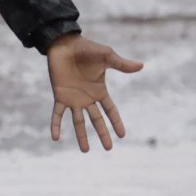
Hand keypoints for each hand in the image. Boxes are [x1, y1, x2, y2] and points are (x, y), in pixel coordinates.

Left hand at [45, 33, 143, 152]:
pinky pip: (58, 114)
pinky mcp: (60, 96)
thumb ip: (121, 64)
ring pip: (78, 121)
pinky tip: (55, 138)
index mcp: (99, 91)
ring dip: (81, 136)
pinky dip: (56, 125)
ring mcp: (73, 98)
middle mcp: (87, 98)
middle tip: (108, 149)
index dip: (116, 122)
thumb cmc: (87, 49)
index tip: (122, 135)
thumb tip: (141, 66)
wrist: (65, 44)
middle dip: (103, 134)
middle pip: (96, 120)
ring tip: (85, 151)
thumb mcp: (107, 56)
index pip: (110, 110)